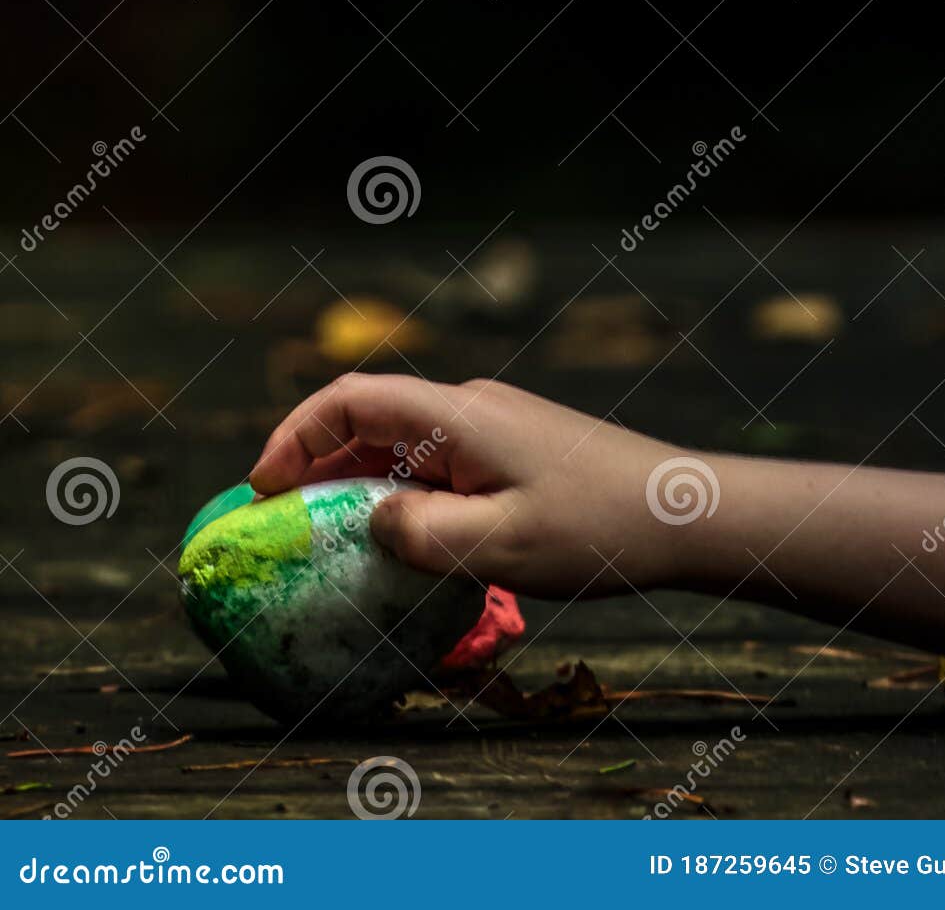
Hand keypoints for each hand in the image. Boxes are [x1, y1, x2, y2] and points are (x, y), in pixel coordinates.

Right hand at [249, 373, 682, 597]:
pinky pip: (435, 464)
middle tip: (279, 524)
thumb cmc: (596, 527)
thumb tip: (370, 524)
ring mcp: (491, 428)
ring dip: (357, 484)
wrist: (683, 511)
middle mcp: (468, 408)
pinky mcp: (510, 452)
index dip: (294, 435)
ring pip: (401, 445)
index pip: (351, 399)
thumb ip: (420, 536)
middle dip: (315, 465)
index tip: (261, 488)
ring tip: (324, 540)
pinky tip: (396, 542)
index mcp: (457, 414)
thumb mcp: (499, 545)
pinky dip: (399, 494)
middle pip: (370, 420)